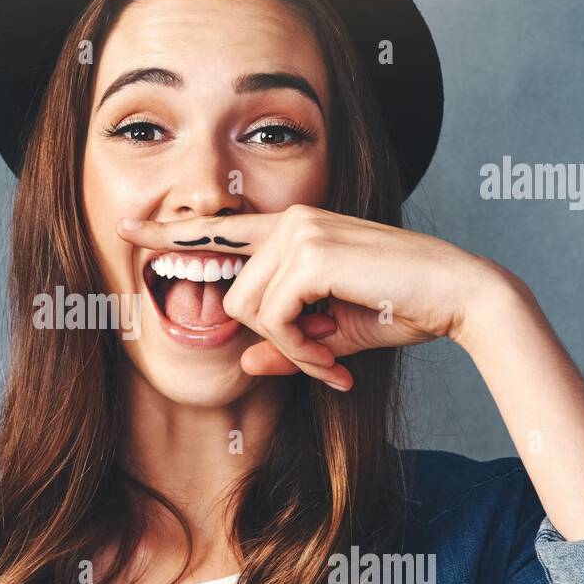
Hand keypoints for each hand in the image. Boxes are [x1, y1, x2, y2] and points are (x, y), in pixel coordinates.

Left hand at [117, 204, 508, 388]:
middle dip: (274, 342)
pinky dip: (301, 349)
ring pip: (249, 310)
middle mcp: (290, 220)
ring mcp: (298, 231)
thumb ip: (288, 344)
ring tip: (331, 357)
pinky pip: (273, 318)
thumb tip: (245, 363)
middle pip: (233, 296)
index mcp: (292, 228)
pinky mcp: (309, 252)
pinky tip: (333, 356)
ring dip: (290, 348)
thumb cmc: (403, 308)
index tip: (124, 227)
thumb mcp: (333, 334)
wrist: (459, 297)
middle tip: (321, 362)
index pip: (219, 230)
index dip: (168, 233)